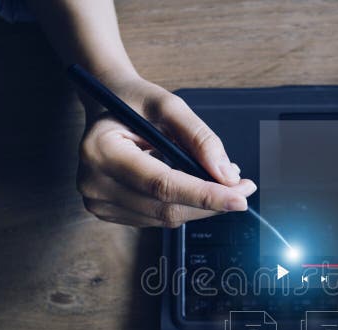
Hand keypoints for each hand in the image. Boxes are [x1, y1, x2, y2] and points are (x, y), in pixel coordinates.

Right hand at [76, 75, 255, 226]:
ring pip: (166, 218)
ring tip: (219, 180)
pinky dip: (183, 205)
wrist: (106, 107)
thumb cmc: (135, 103)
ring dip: (200, 205)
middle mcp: (94, 183)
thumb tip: (227, 175)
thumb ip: (199, 137)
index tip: (240, 197)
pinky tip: (191, 186)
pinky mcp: (108, 213)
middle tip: (243, 189)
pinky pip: (158, 218)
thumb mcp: (168, 105)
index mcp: (101, 151)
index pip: (161, 184)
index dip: (204, 195)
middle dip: (211, 202)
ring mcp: (98, 203)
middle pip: (166, 208)